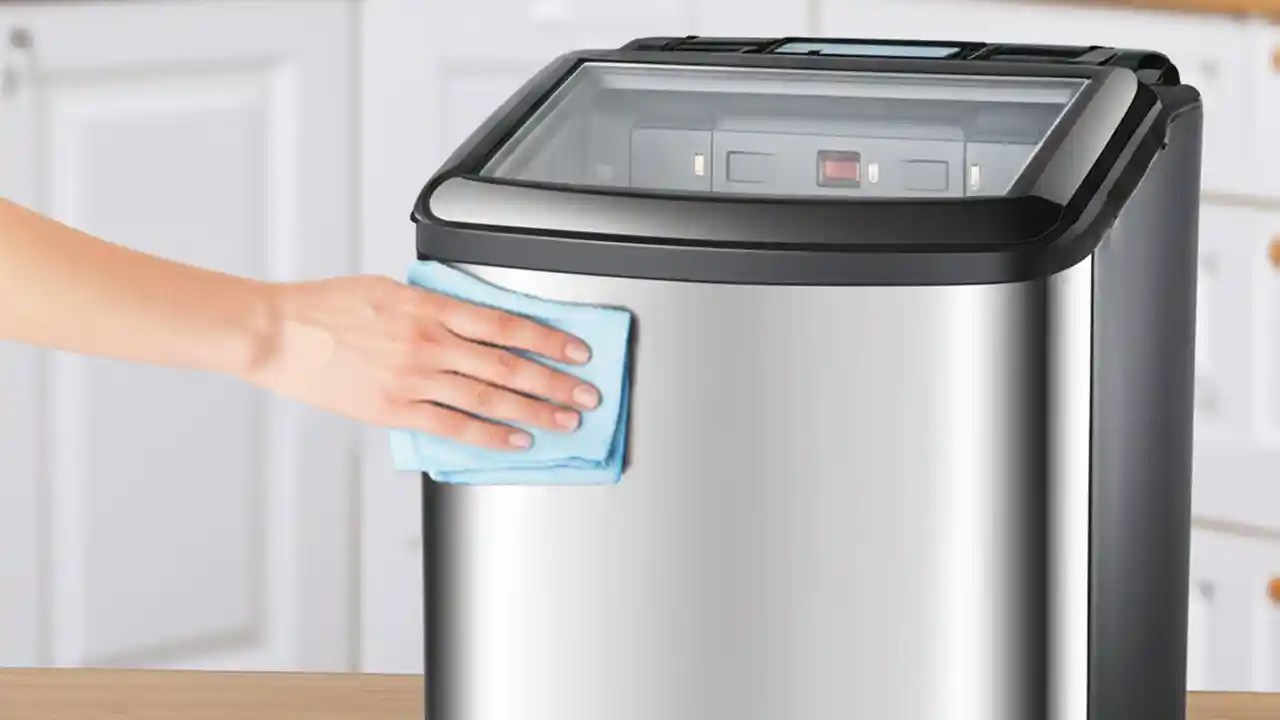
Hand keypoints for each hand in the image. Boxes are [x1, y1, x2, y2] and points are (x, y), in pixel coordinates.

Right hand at [244, 275, 598, 450]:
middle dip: (555, 381)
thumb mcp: (388, 290)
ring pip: (488, 397)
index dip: (549, 337)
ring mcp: (412, 378)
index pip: (505, 323)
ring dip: (534, 411)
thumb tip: (472, 321)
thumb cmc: (326, 308)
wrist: (278, 334)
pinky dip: (489, 436)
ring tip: (565, 421)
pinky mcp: (394, 409)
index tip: (576, 350)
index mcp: (429, 306)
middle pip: (507, 363)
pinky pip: (453, 426)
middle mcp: (427, 342)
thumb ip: (433, 306)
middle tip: (586, 394)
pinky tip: (517, 441)